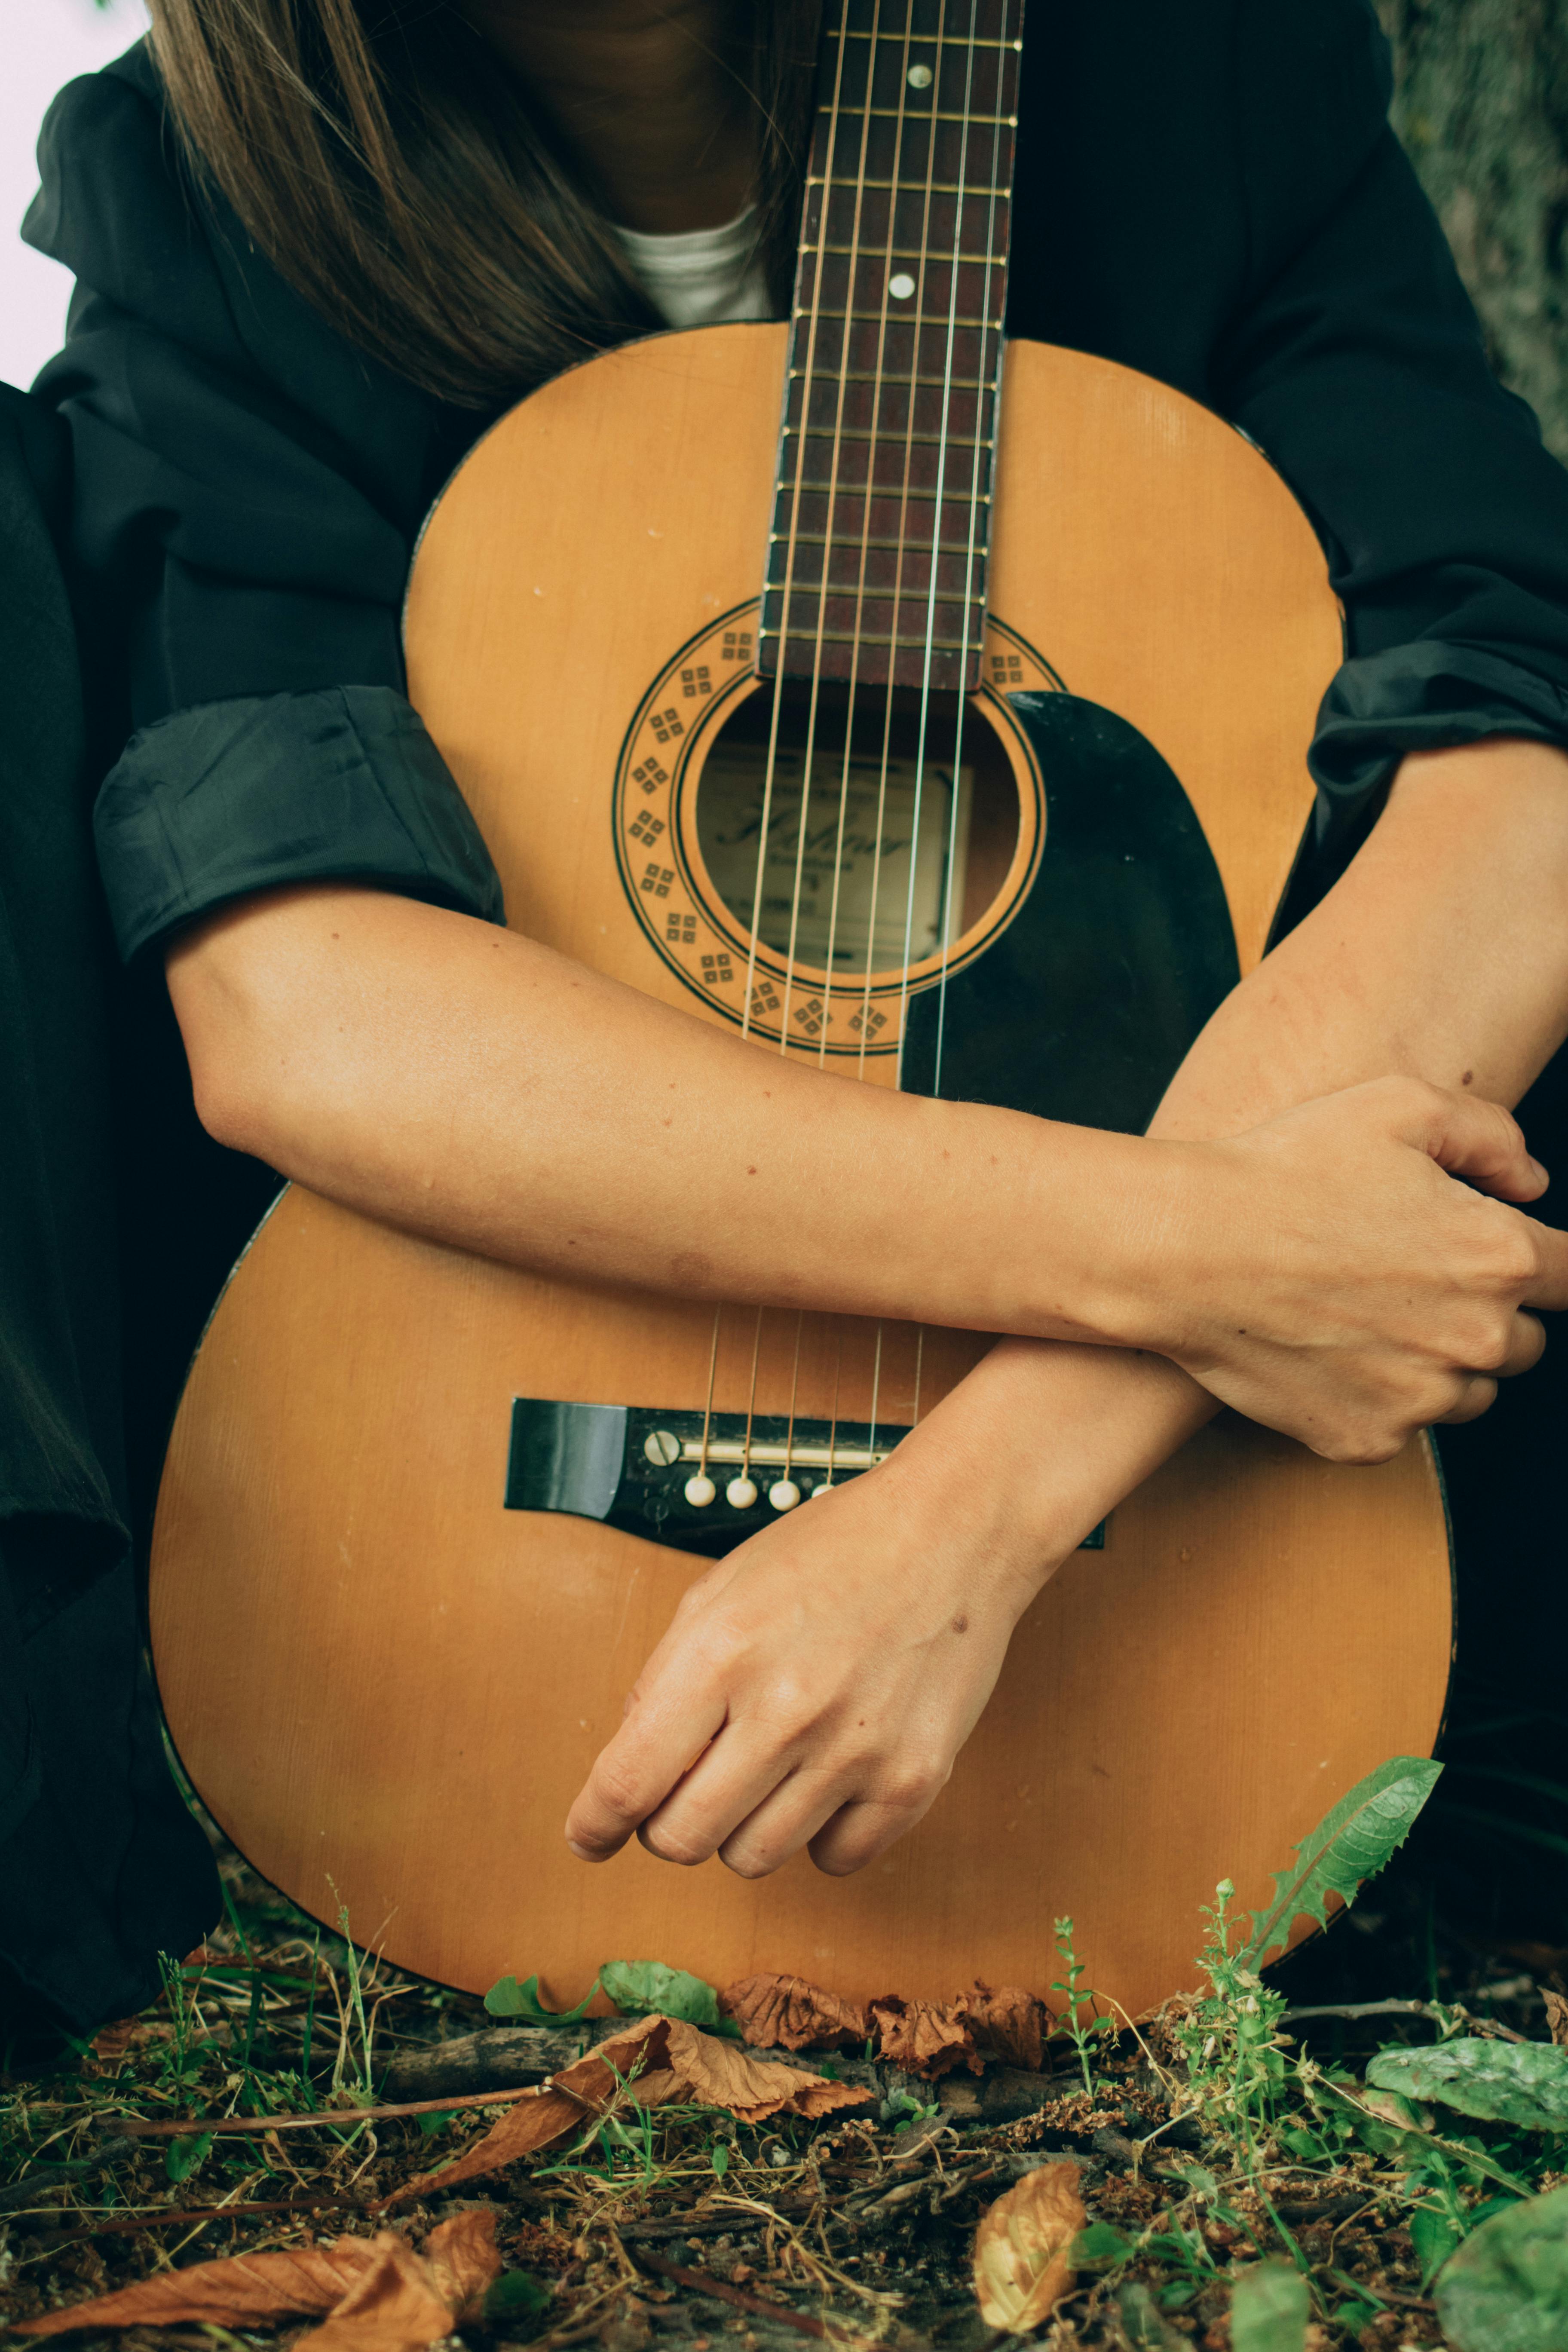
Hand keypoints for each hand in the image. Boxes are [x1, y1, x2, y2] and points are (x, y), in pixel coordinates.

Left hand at [563, 1432, 1050, 1879]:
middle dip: (668, 1824)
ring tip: (769, 1765)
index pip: (628, 1781)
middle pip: (683, 1839)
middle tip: (688, 1788)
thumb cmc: (834, 1551)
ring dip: (743, 1825)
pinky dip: (818, 1833)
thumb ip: (666, 1679)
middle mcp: (785, 1710)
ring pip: (753, 1858)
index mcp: (721, 1652)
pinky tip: (825, 1779)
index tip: (590, 1836)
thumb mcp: (720, 1589)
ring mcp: (853, 1752)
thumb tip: (631, 1771)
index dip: (594, 1824)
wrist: (952, 1532)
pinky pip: (834, 1860)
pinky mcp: (912, 1780)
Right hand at [1141, 1077, 1567, 1460]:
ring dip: (1441, 1359)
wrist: (1183, 1250)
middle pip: (1526, 1342)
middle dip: (1488, 1310)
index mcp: (1496, 1257)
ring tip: (1368, 1313)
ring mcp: (1420, 1400)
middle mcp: (1474, 1340)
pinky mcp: (1367, 1440)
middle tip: (1414, 1274)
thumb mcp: (1398, 1105)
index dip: (1554, 1262)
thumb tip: (1530, 1184)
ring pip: (1470, 1391)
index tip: (1521, 1260)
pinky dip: (1378, 1395)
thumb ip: (1491, 1137)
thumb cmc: (1285, 1169)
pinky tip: (1328, 1348)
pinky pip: (1401, 1426)